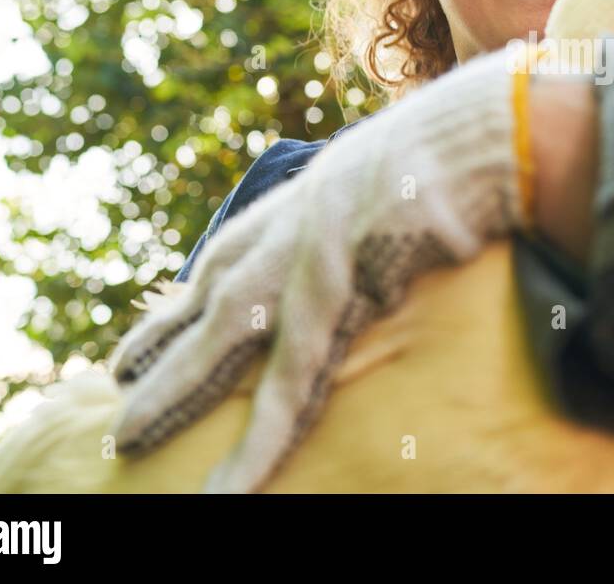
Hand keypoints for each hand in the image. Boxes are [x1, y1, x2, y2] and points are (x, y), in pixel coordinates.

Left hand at [107, 45, 529, 491]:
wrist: (495, 127)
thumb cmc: (477, 139)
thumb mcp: (419, 160)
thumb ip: (397, 189)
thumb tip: (425, 206)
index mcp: (320, 191)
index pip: (239, 246)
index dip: (198, 284)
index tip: (163, 308)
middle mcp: (299, 220)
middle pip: (214, 290)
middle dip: (165, 336)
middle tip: (118, 378)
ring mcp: (310, 256)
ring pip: (225, 338)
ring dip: (176, 390)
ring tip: (130, 435)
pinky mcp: (338, 298)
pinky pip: (290, 386)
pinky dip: (258, 440)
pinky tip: (229, 486)